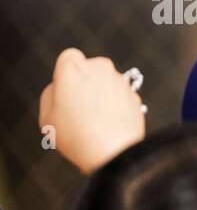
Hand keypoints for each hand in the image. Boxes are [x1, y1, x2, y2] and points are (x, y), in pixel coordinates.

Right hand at [39, 49, 145, 173]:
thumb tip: (62, 87)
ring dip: (101, 95)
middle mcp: (101, 68)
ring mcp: (121, 82)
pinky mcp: (135, 96)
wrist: (115, 152)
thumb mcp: (47, 115)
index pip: (68, 57)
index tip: (66, 92)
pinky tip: (109, 125)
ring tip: (95, 121)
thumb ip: (51, 93)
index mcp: (75, 68)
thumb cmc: (76, 134)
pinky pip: (120, 97)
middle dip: (85, 84)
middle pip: (90, 70)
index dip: (65, 75)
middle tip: (79, 109)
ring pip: (106, 84)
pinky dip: (115, 106)